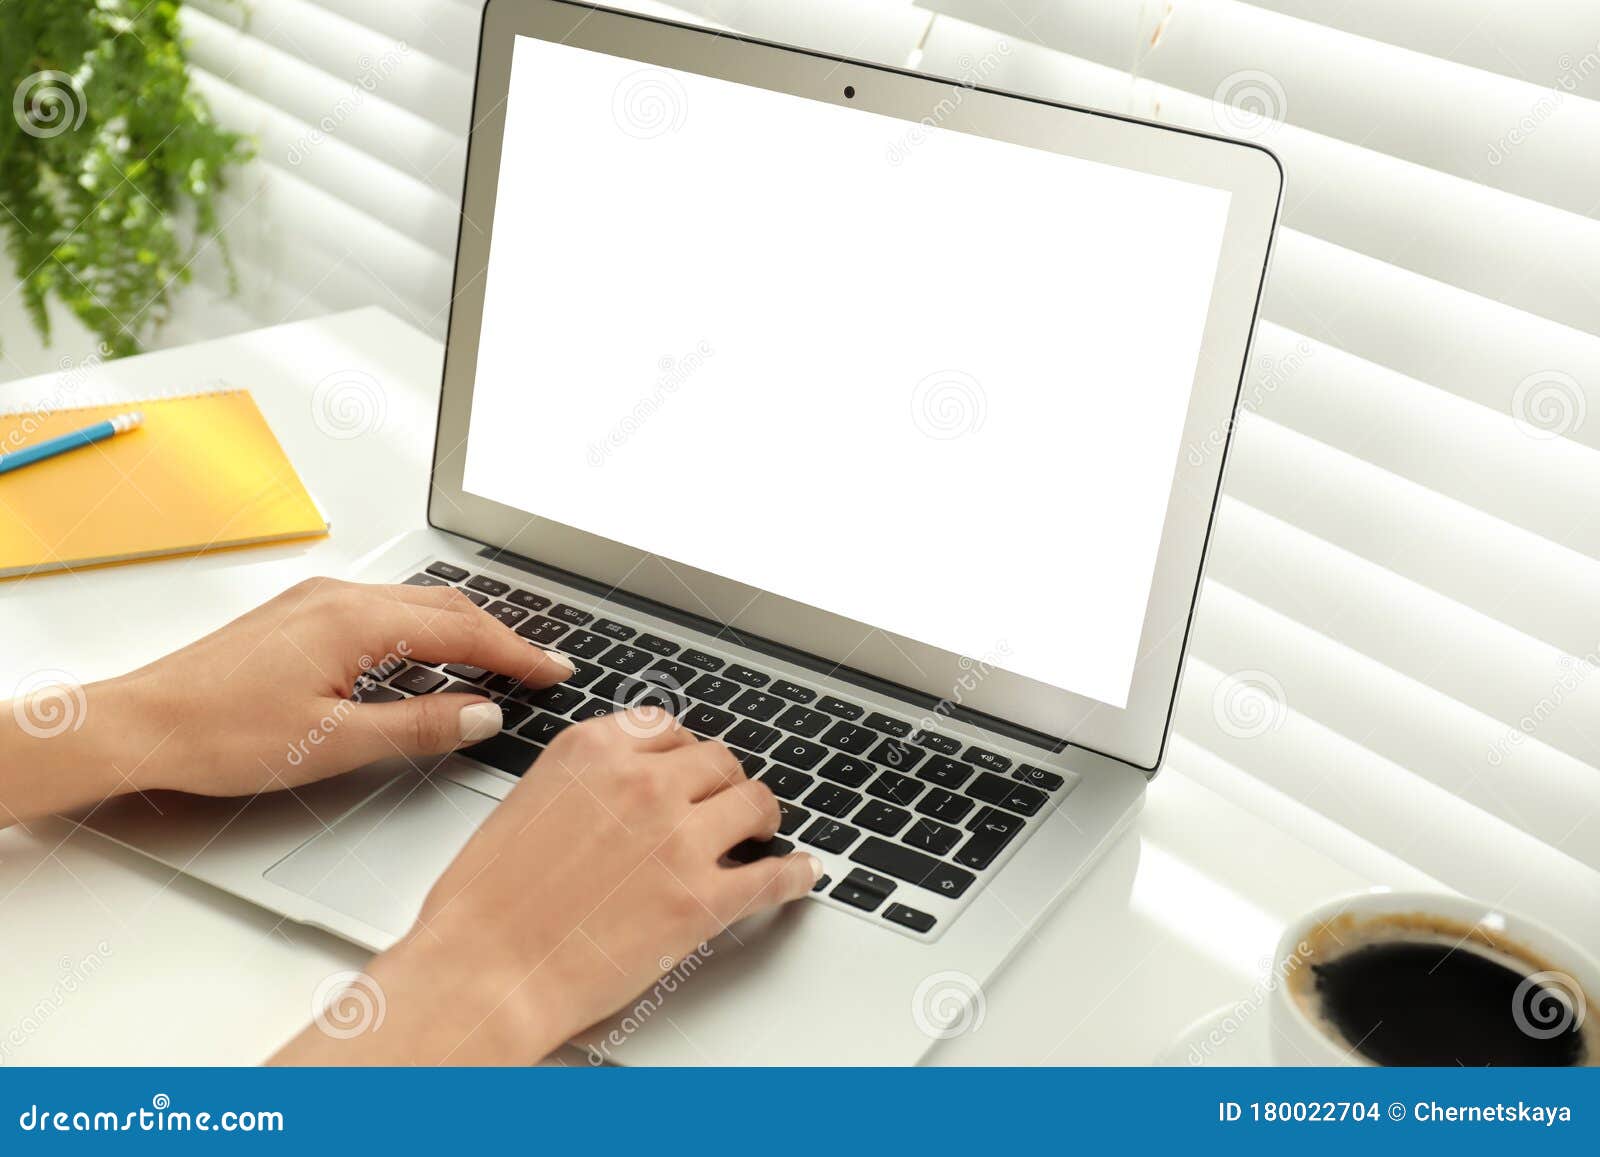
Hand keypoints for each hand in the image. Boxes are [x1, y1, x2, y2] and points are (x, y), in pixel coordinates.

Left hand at [38, 578, 572, 807]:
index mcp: (355, 620)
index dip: (516, 654)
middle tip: (539, 667)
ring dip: (462, 632)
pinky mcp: (299, 614)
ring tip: (497, 664)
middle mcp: (339, 596)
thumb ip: (418, 726)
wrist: (139, 724)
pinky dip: (422, 633)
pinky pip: (382, 612)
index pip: (462, 633)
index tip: (554, 672)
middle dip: (500, 636)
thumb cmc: (218, 734)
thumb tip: (481, 714)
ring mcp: (316, 599)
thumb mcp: (332, 743)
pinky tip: (426, 662)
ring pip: (414, 606)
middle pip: (445, 608)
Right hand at [273, 708, 821, 1063]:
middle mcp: (643, 782)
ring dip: (762, 818)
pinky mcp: (702, 899)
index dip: (686, 753)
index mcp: (593, 750)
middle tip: (729, 802)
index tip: (692, 767)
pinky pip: (773, 875)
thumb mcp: (526, 804)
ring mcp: (679, 839)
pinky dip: (795, 874)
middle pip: (717, 761)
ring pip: (753, 804)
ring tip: (763, 832)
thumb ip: (583, 784)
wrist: (482, 972)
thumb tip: (620, 791)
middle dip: (725, 783)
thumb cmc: (483, 906)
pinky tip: (803, 873)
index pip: (667, 728)